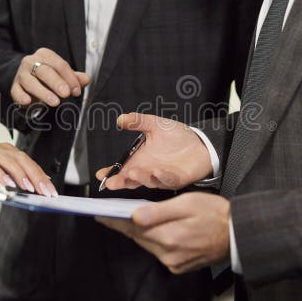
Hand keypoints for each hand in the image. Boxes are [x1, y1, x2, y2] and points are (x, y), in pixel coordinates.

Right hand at [0, 142, 56, 195]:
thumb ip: (17, 171)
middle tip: (46, 192)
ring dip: (22, 176)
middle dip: (37, 178)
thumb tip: (35, 181)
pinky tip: (9, 185)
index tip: (51, 190)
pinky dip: (2, 176)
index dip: (42, 177)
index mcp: (10, 151)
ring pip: (11, 164)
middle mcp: (3, 150)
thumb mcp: (0, 166)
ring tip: (30, 189)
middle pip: (25, 162)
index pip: (31, 163)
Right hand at [12, 47, 90, 106]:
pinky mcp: (14, 87)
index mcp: (45, 54)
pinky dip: (21, 97)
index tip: (76, 91)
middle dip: (57, 83)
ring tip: (55, 102)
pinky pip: (16, 91)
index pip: (59, 64)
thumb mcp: (63, 75)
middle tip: (66, 94)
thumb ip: (74, 78)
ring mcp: (21, 74)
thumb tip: (86, 79)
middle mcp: (31, 61)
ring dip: (43, 92)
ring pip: (31, 82)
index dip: (69, 78)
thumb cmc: (48, 77)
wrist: (27, 80)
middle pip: (45, 71)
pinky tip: (27, 102)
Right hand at [95, 113, 211, 190]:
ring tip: (133, 172)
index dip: (111, 173)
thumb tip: (121, 118)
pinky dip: (162, 178)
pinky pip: (168, 180)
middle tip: (113, 182)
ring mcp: (162, 176)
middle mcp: (148, 170)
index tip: (101, 175)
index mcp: (140, 160)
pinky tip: (156, 173)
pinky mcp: (177, 179)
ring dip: (140, 178)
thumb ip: (138, 121)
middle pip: (132, 179)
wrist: (200, 142)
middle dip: (122, 181)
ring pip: (148, 181)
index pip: (122, 169)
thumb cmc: (176, 136)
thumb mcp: (155, 125)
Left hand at [97, 192, 230, 273]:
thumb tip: (135, 216)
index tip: (100, 214)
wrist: (238, 235)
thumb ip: (159, 211)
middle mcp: (168, 253)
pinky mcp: (178, 267)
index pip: (133, 227)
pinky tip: (153, 230)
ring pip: (147, 244)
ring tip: (129, 219)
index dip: (115, 220)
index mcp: (169, 236)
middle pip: (138, 236)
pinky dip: (153, 240)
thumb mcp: (188, 203)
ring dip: (139, 232)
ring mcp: (173, 262)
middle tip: (110, 214)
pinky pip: (159, 252)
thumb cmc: (215, 214)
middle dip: (125, 225)